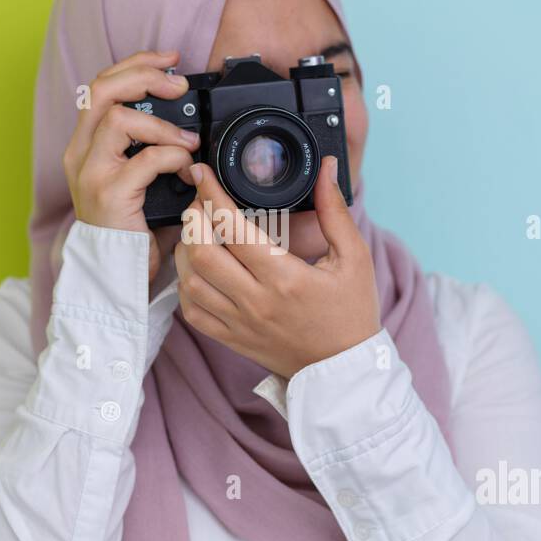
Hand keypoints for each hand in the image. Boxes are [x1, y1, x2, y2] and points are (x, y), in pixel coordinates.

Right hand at [61, 49, 199, 281]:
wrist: (114, 275)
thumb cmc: (130, 228)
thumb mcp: (135, 178)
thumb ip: (147, 147)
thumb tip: (185, 119)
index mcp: (84, 144)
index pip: (101, 85)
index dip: (135, 64)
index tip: (169, 60)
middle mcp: (79, 153)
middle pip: (103, 90)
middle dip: (145, 76)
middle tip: (178, 85)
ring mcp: (90, 173)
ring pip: (120, 119)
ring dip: (164, 126)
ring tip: (188, 143)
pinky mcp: (108, 194)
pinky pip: (145, 159)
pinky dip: (173, 157)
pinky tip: (186, 170)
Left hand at [173, 156, 381, 378]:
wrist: (344, 371)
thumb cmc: (352, 313)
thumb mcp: (354, 258)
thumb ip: (335, 211)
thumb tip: (328, 168)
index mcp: (285, 278)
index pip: (234, 229)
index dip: (212, 195)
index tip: (203, 173)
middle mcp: (256, 302)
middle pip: (202, 253)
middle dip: (193, 218)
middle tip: (200, 202)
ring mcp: (240, 324)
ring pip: (190, 281)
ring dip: (185, 250)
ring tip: (196, 231)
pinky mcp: (232, 340)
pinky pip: (192, 312)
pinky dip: (186, 285)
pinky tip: (196, 268)